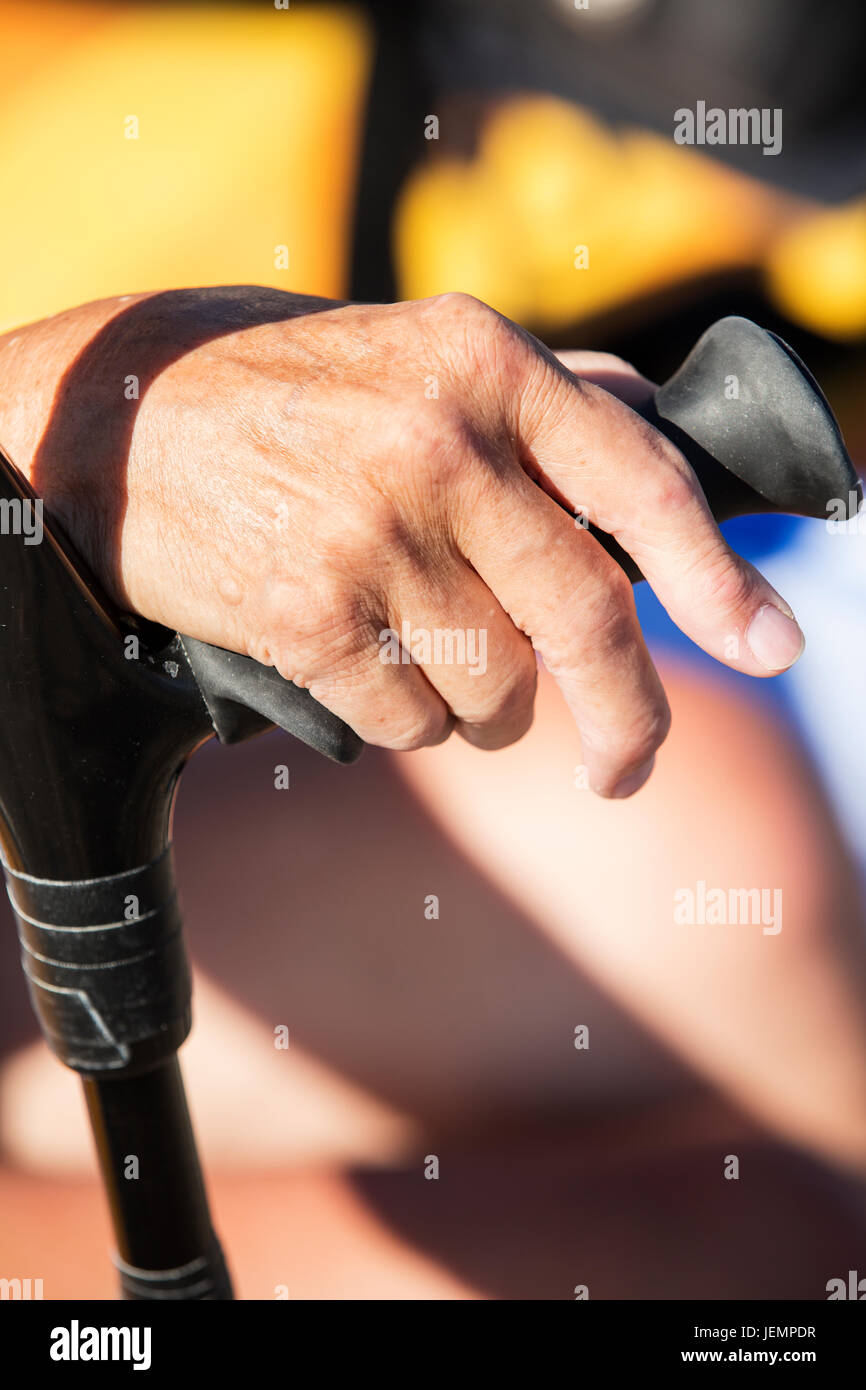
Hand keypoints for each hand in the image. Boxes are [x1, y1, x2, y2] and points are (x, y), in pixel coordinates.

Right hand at [0, 287, 803, 795]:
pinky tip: (366, 666)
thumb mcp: (420, 355)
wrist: (122, 418)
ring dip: (488, 708)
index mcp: (487, 365)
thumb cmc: (291, 394)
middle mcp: (440, 443)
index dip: (718, 579)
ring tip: (437, 664)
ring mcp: (372, 531)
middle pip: (587, 617)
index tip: (770, 645)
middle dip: (626, 715)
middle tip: (627, 763)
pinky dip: (409, 719)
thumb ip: (543, 404)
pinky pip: (413, 720)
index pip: (642, 484)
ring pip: (498, 686)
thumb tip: (664, 445)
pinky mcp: (309, 614)